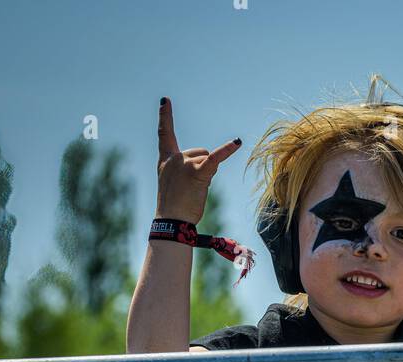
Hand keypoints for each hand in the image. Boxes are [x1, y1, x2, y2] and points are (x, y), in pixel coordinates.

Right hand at [155, 97, 241, 224]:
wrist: (171, 222)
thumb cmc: (174, 207)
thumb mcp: (176, 184)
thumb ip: (189, 169)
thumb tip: (210, 162)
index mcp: (166, 160)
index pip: (165, 134)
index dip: (165, 116)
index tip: (165, 100)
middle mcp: (175, 158)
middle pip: (200, 152)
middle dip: (202, 168)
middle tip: (190, 189)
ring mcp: (185, 164)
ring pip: (208, 159)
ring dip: (208, 175)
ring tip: (195, 191)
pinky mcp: (198, 172)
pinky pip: (216, 159)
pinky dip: (227, 150)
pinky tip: (237, 142)